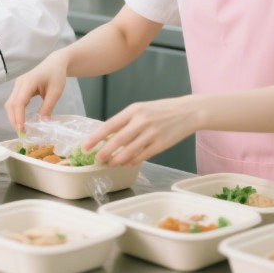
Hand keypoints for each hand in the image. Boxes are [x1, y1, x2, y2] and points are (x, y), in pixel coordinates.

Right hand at [4, 52, 68, 133]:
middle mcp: (19, 83)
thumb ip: (48, 107)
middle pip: (10, 104)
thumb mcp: (56, 92)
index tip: (22, 129)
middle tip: (21, 133)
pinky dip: (16, 112)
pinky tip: (22, 120)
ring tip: (21, 129)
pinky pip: (14, 101)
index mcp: (28, 82)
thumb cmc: (56, 75)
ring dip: (13, 117)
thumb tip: (42, 123)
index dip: (18, 117)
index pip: (19, 102)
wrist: (55, 63)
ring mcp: (18, 85)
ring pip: (10, 103)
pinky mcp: (19, 88)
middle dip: (13, 119)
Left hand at [81, 96, 197, 165]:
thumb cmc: (161, 110)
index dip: (96, 137)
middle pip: (117, 140)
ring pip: (129, 151)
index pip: (110, 125)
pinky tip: (127, 163)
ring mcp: (152, 133)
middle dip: (104, 152)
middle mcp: (142, 121)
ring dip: (117, 159)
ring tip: (110, 163)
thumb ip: (126, 121)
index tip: (85, 146)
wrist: (188, 112)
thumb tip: (108, 137)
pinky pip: (142, 156)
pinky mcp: (161, 144)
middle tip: (97, 159)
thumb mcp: (142, 109)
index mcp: (134, 110)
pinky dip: (132, 161)